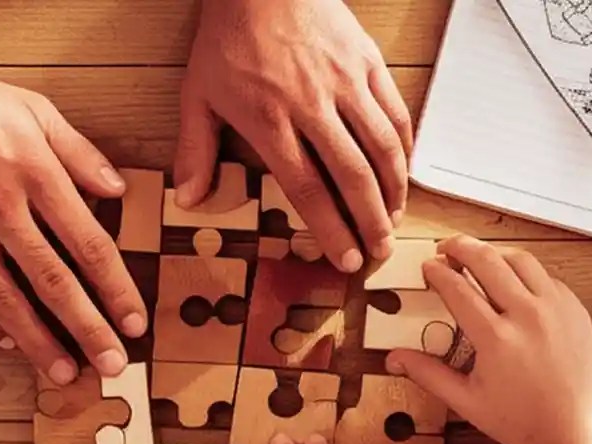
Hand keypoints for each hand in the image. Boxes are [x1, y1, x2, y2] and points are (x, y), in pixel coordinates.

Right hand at [0, 69, 146, 382]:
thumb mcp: (31, 109)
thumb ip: (78, 151)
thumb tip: (118, 188)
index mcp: (33, 174)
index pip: (88, 243)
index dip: (117, 288)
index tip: (134, 321)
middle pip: (53, 282)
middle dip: (88, 329)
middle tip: (113, 365)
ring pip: (7, 300)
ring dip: (40, 343)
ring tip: (66, 372)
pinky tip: (7, 343)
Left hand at [176, 0, 411, 271]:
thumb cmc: (229, 36)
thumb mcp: (198, 93)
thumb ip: (196, 149)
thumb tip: (188, 200)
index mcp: (270, 119)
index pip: (308, 187)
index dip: (331, 229)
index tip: (346, 258)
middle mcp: (313, 105)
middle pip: (352, 176)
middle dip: (370, 221)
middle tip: (379, 252)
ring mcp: (346, 83)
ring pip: (382, 147)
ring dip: (393, 191)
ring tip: (396, 220)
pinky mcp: (368, 62)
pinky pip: (395, 113)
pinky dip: (403, 149)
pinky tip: (402, 173)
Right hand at [386, 235, 591, 443]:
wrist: (577, 433)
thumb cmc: (522, 422)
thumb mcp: (467, 401)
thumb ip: (428, 374)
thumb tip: (393, 358)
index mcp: (496, 338)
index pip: (458, 288)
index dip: (438, 273)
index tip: (427, 267)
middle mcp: (527, 315)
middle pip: (487, 260)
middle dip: (460, 247)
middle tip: (446, 248)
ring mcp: (556, 308)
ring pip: (520, 259)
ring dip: (494, 252)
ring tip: (477, 256)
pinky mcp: (575, 309)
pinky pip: (546, 276)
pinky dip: (524, 271)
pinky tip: (512, 280)